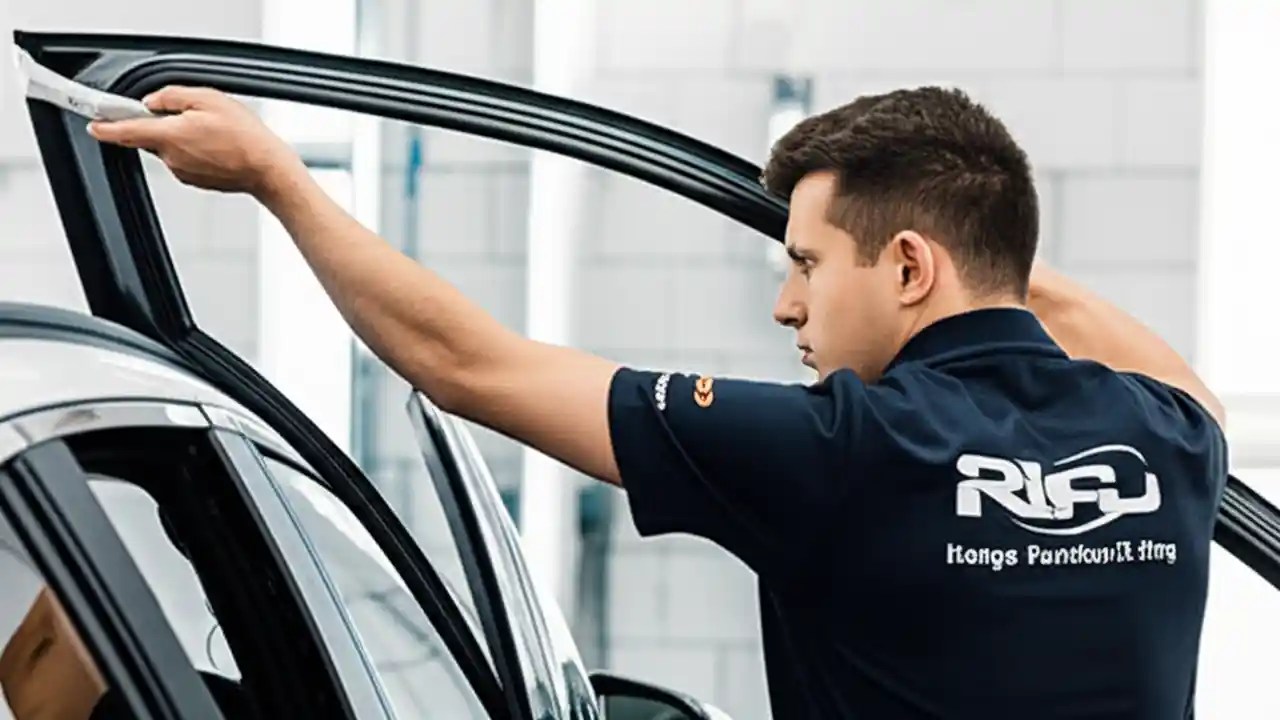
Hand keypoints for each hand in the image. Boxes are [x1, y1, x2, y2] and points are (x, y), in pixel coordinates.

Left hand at [87, 86, 304, 197]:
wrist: (267, 169)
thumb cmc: (245, 137)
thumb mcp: (209, 99)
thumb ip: (172, 96)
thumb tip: (153, 101)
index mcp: (169, 135)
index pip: (124, 131)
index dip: (105, 127)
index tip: (94, 125)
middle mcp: (171, 157)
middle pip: (149, 136)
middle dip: (161, 124)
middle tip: (189, 115)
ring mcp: (182, 172)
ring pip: (169, 148)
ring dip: (182, 137)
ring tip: (212, 132)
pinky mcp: (194, 180)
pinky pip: (184, 159)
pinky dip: (195, 150)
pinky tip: (217, 146)